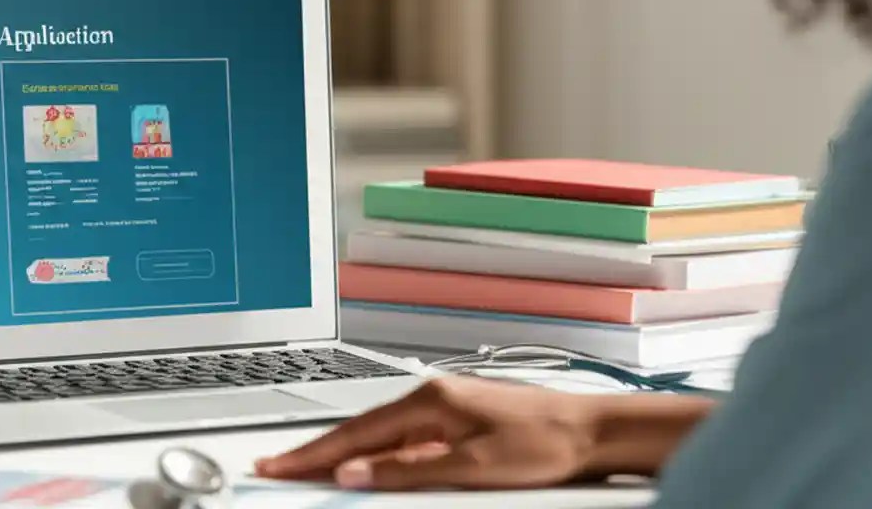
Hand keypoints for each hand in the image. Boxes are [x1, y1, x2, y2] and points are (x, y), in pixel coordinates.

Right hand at [255, 376, 715, 490]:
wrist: (592, 433)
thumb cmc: (545, 444)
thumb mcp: (472, 468)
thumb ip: (410, 471)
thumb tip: (358, 474)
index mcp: (430, 402)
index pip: (356, 435)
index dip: (314, 455)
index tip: (279, 466)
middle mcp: (433, 397)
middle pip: (361, 432)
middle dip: (318, 453)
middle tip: (280, 468)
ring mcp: (445, 407)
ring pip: (381, 435)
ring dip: (346, 454)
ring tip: (313, 471)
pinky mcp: (459, 420)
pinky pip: (405, 439)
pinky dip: (378, 454)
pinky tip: (370, 467)